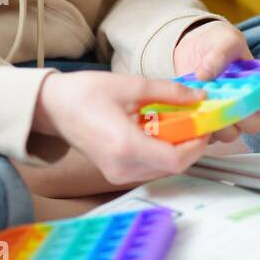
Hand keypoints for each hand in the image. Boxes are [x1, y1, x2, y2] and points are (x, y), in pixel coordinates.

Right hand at [31, 71, 214, 186]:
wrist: (53, 108)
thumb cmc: (85, 93)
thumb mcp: (130, 85)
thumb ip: (168, 92)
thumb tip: (199, 95)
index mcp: (126, 145)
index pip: (176, 159)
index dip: (197, 145)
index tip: (205, 126)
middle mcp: (123, 167)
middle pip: (172, 166)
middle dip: (191, 145)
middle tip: (198, 121)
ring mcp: (118, 174)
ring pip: (163, 169)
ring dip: (178, 149)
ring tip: (181, 123)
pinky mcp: (116, 173)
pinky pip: (150, 167)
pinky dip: (163, 151)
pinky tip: (161, 131)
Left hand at [172, 20, 259, 144]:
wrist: (198, 45)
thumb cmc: (221, 42)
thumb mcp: (226, 40)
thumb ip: (219, 55)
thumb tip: (204, 76)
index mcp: (256, 90)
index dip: (250, 113)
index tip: (231, 104)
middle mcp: (242, 107)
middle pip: (242, 129)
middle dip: (227, 121)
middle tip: (210, 107)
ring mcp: (222, 114)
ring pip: (221, 134)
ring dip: (209, 124)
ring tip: (196, 106)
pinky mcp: (203, 117)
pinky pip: (201, 131)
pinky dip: (194, 123)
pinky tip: (185, 108)